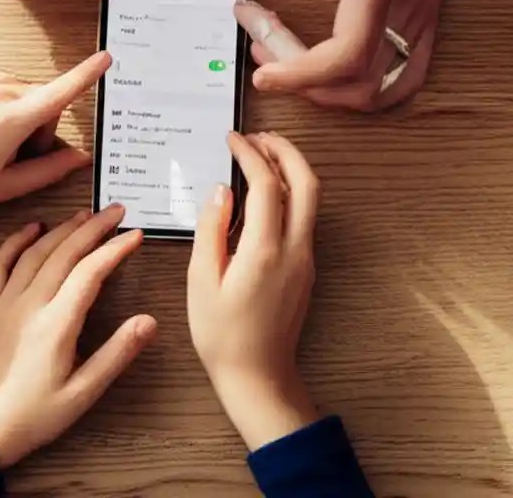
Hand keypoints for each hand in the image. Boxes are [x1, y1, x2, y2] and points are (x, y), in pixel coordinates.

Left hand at [0, 52, 109, 221]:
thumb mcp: (4, 187)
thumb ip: (50, 171)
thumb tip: (81, 158)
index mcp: (9, 119)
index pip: (59, 92)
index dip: (86, 75)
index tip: (107, 58)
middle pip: (46, 103)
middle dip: (44, 131)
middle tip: (18, 162)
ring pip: (28, 97)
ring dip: (26, 122)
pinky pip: (8, 92)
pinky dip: (9, 113)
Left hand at [0, 207, 154, 466]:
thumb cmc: (35, 414)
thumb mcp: (84, 392)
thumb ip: (117, 353)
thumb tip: (149, 321)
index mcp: (55, 324)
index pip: (90, 272)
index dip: (114, 249)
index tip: (134, 234)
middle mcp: (28, 305)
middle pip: (64, 252)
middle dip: (93, 227)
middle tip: (115, 210)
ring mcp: (4, 303)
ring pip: (35, 252)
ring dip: (61, 229)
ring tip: (84, 215)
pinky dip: (16, 240)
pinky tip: (32, 228)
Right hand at [188, 132, 320, 449]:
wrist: (258, 376)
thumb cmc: (222, 335)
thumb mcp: (201, 280)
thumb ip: (211, 229)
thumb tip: (221, 190)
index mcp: (265, 251)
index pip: (266, 185)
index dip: (251, 154)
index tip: (233, 138)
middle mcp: (294, 250)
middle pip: (306, 182)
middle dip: (285, 150)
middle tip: (258, 136)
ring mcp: (305, 259)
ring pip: (310, 198)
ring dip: (290, 170)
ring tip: (261, 156)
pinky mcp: (305, 268)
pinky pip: (303, 218)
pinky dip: (288, 193)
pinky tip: (262, 194)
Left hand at [222, 0, 512, 109]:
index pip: (348, 48)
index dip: (304, 73)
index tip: (263, 73)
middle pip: (356, 80)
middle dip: (302, 80)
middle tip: (260, 50)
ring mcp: (420, 13)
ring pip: (381, 90)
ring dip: (331, 93)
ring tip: (289, 61)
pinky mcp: (425, 18)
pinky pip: (404, 80)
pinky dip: (366, 92)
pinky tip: (331, 71)